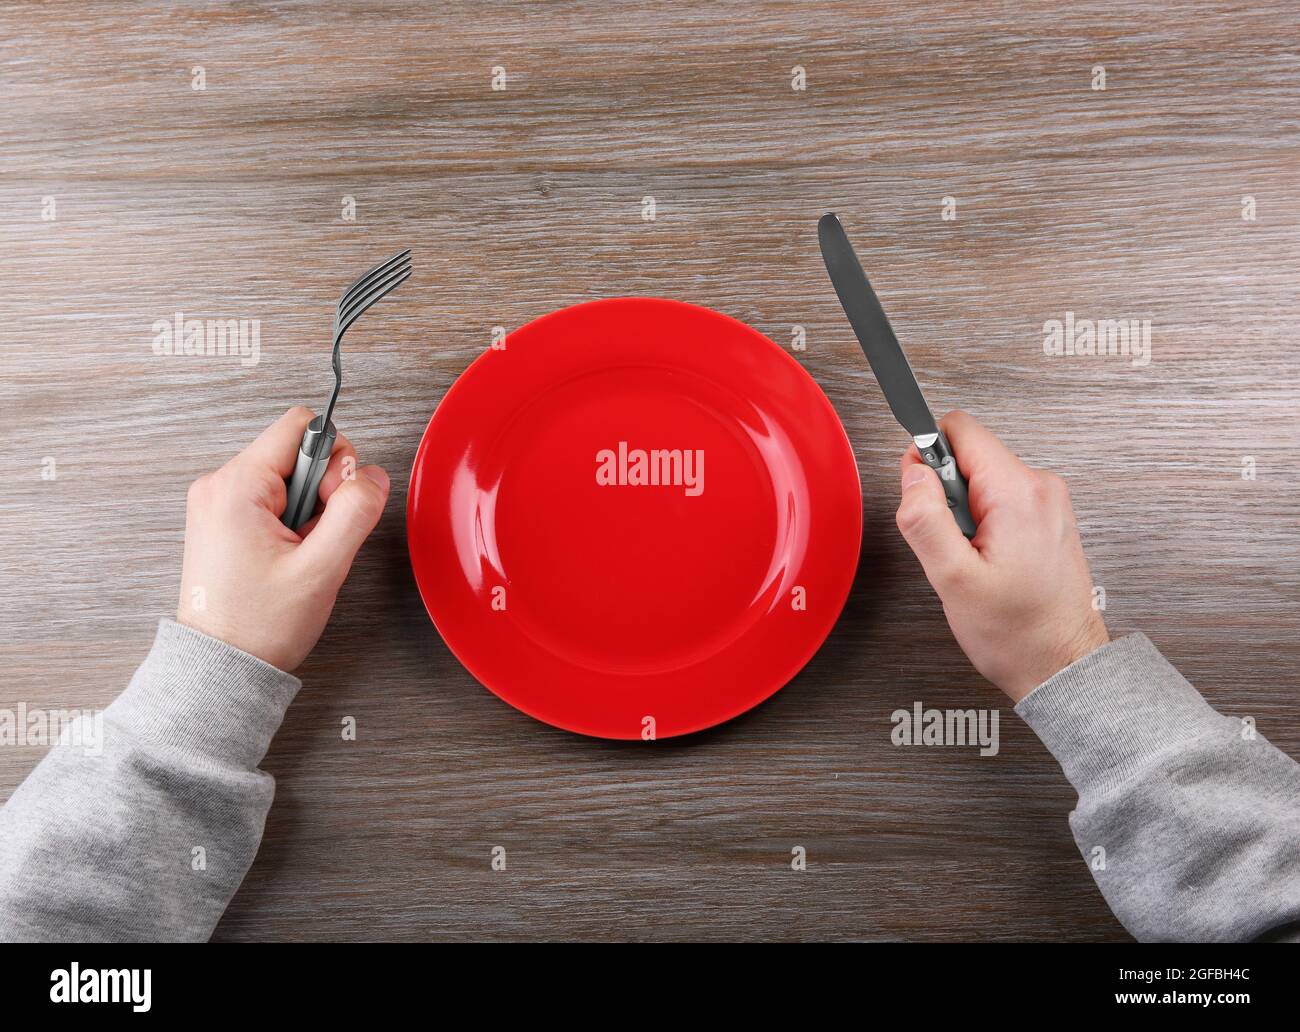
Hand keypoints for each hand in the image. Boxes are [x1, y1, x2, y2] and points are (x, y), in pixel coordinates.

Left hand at [176, 407, 389, 671]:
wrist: (220, 667)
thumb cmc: (258, 626)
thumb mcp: (322, 569)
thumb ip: (355, 513)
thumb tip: (373, 476)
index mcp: (237, 486)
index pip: (302, 426)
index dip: (335, 459)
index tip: (332, 504)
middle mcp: (218, 485)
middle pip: (296, 450)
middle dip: (322, 489)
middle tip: (316, 538)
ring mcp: (216, 501)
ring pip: (287, 475)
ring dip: (307, 509)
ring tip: (298, 552)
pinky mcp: (221, 519)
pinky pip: (271, 497)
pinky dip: (289, 520)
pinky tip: (286, 554)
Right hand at [895, 411, 1108, 701]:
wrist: (1062, 665)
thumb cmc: (1018, 632)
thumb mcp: (953, 579)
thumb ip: (925, 519)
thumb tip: (912, 474)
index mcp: (1018, 492)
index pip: (959, 429)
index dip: (927, 457)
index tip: (923, 497)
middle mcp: (1041, 487)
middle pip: (969, 454)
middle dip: (946, 492)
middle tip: (953, 544)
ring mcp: (1049, 502)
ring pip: (982, 479)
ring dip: (964, 512)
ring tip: (974, 558)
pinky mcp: (1048, 518)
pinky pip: (1000, 499)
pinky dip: (984, 524)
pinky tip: (990, 561)